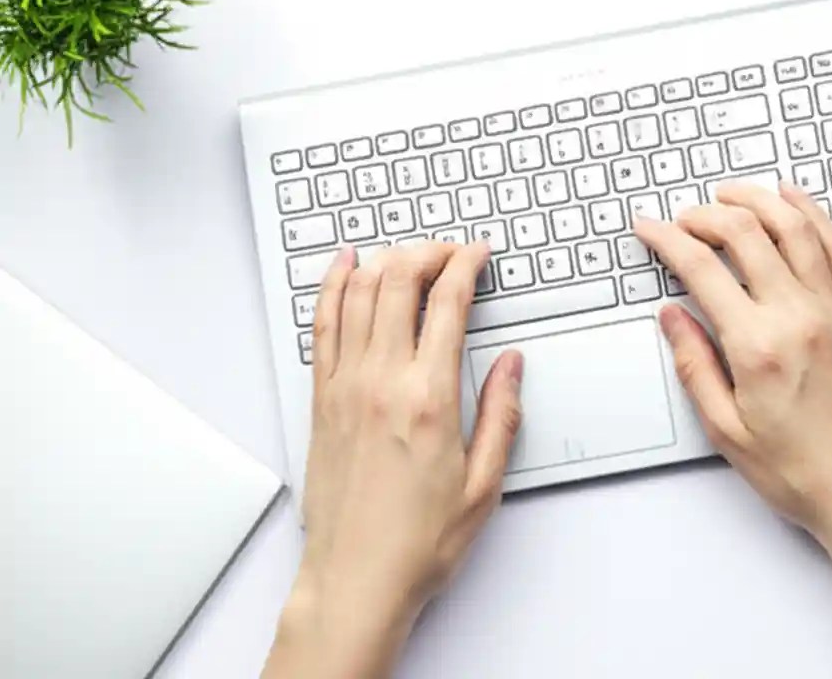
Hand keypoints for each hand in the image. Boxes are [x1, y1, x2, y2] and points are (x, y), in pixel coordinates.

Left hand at [264, 242, 522, 678]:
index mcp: (429, 398)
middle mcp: (381, 382)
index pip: (447, 303)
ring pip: (359, 293)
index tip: (479, 253)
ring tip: (408, 253)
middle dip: (428, 252)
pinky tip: (344, 268)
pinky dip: (334, 286)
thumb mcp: (484, 484)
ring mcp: (344, 387)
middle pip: (399, 282)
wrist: (355, 580)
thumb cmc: (417, 543)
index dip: (466, 265)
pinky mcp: (320, 400)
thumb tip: (511, 364)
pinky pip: (323, 324)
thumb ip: (501, 414)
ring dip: (385, 260)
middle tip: (450, 251)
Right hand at [635, 182, 831, 544]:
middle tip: (684, 217)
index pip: (701, 269)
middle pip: (747, 234)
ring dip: (758, 200)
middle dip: (707, 214)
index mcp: (757, 346)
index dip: (668, 239)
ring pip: (795, 227)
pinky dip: (812, 215)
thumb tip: (673, 317)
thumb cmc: (799, 471)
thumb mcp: (725, 429)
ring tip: (731, 193)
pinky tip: (794, 202)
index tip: (649, 228)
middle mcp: (798, 317)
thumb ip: (695, 364)